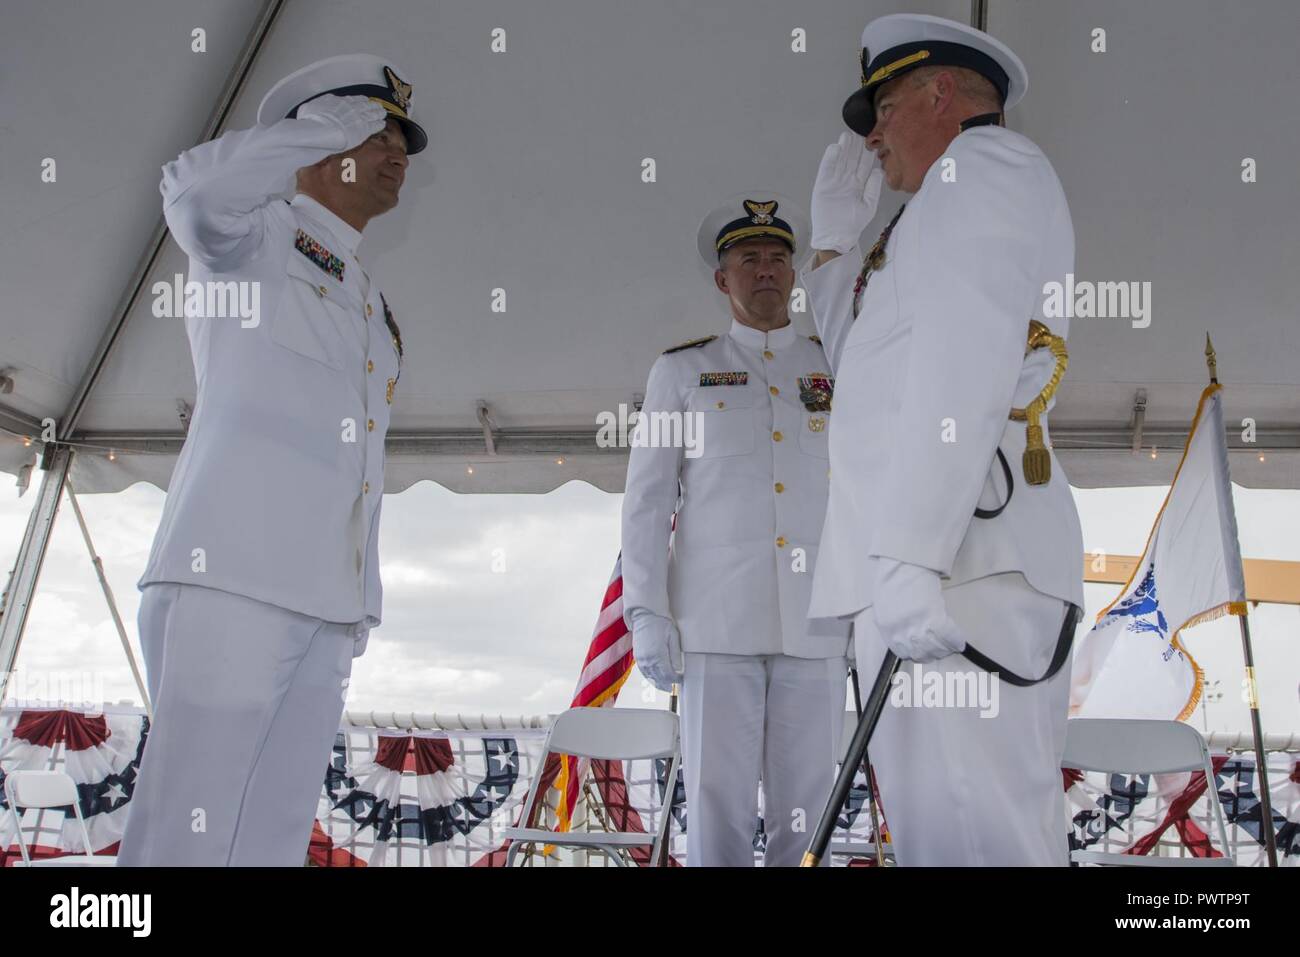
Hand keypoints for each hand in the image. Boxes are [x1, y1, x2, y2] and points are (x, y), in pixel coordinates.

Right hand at [297, 94, 387, 150]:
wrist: (319, 130)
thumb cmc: (311, 121)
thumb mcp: (310, 107)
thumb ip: (319, 105)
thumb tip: (318, 105)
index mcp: (339, 101)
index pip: (354, 99)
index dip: (360, 100)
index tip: (364, 101)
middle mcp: (351, 107)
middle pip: (366, 105)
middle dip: (372, 105)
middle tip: (378, 106)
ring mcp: (358, 117)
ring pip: (372, 113)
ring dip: (378, 113)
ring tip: (382, 113)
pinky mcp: (363, 129)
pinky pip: (375, 125)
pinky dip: (379, 124)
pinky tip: (382, 123)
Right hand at [630, 609, 682, 691]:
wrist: (645, 616)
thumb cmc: (661, 624)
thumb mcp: (673, 638)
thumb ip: (676, 655)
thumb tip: (679, 670)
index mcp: (658, 655)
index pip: (668, 675)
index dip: (676, 680)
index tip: (681, 680)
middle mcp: (648, 659)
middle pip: (659, 678)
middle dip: (668, 684)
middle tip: (675, 687)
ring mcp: (641, 659)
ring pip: (650, 677)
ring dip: (658, 683)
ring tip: (666, 687)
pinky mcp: (637, 657)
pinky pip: (644, 672)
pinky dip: (650, 678)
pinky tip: (655, 679)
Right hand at [810, 132, 884, 253]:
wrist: (837, 236)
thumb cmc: (854, 223)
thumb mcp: (869, 206)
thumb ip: (873, 189)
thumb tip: (878, 171)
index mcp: (859, 184)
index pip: (864, 164)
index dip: (867, 152)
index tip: (872, 139)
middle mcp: (847, 180)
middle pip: (851, 159)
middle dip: (855, 146)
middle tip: (858, 131)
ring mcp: (835, 181)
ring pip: (840, 161)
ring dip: (843, 148)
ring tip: (846, 135)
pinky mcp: (823, 185)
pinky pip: (826, 169)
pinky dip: (830, 159)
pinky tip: (835, 148)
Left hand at [868, 558, 964, 663]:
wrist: (902, 564)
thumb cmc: (893, 582)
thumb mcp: (885, 609)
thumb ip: (894, 626)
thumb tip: (906, 638)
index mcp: (887, 630)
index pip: (904, 653)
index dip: (917, 654)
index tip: (926, 652)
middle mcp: (901, 631)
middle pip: (921, 654)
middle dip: (934, 654)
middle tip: (943, 649)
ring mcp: (917, 625)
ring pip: (936, 648)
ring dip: (946, 649)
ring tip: (952, 645)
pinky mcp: (932, 616)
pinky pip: (948, 635)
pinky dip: (956, 639)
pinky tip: (959, 640)